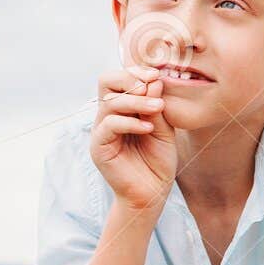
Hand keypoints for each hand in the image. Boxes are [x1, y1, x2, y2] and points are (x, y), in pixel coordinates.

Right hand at [90, 65, 175, 213]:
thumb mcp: (163, 128)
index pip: (120, 78)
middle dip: (129, 79)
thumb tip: (154, 79)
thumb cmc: (158, 161)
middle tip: (151, 85)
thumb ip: (157, 106)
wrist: (152, 192)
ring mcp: (101, 131)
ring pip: (110, 102)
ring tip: (157, 108)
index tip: (156, 75)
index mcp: (123, 109)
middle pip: (106, 81)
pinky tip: (148, 127)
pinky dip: (130, 122)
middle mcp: (108, 116)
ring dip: (136, 101)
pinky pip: (109, 124)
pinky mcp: (99, 147)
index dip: (136, 72)